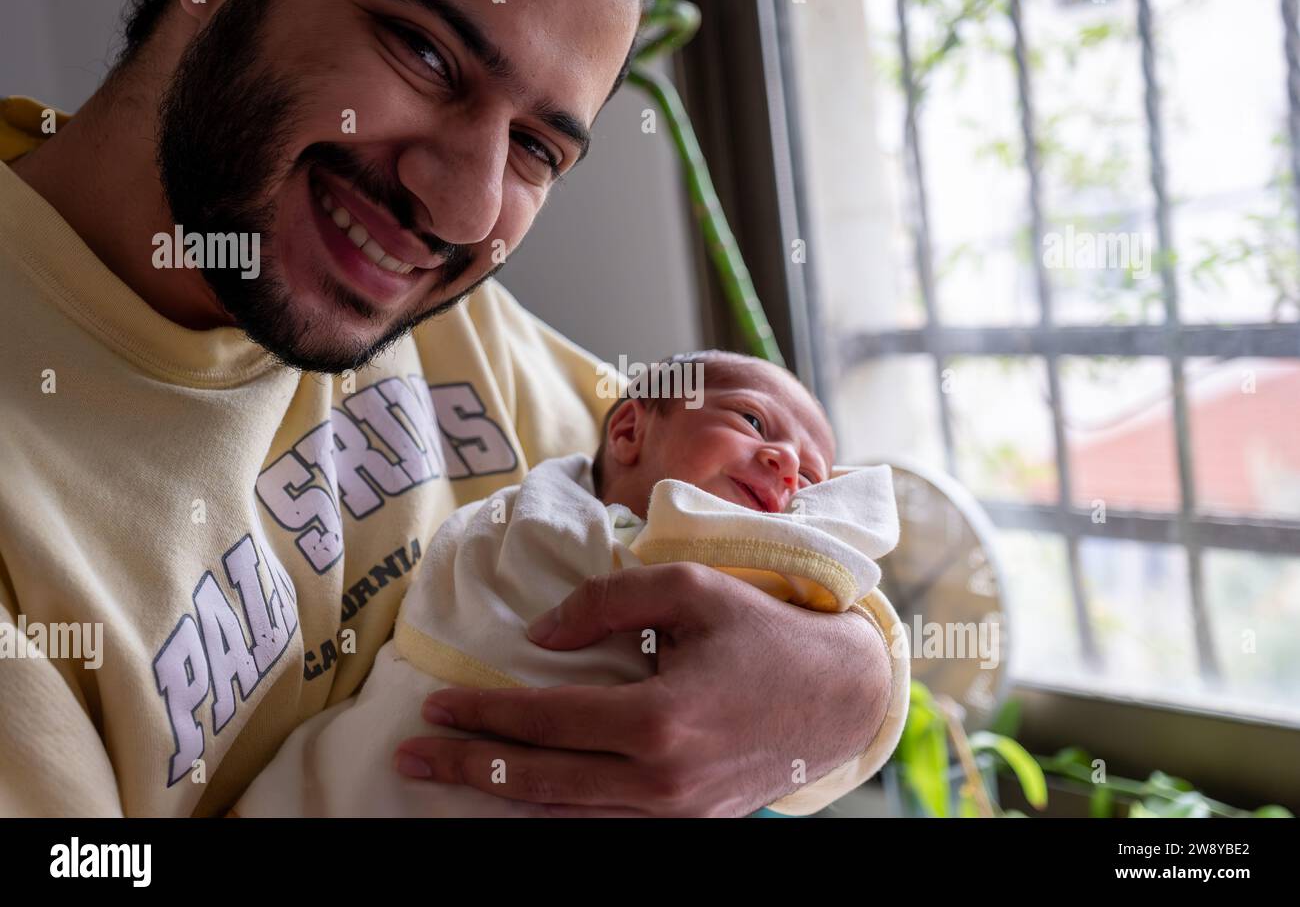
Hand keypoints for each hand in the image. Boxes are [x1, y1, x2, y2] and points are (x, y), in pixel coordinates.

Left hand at [392, 562, 892, 815]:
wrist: (840, 695)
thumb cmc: (765, 631)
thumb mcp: (688, 588)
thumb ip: (606, 602)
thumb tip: (541, 637)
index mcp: (658, 721)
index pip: (546, 723)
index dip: (484, 716)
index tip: (435, 707)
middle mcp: (661, 780)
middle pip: (539, 781)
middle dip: (468, 769)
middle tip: (411, 758)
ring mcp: (676, 813)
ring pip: (567, 814)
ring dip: (502, 797)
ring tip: (453, 779)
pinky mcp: (690, 824)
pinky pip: (605, 825)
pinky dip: (557, 814)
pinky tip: (524, 801)